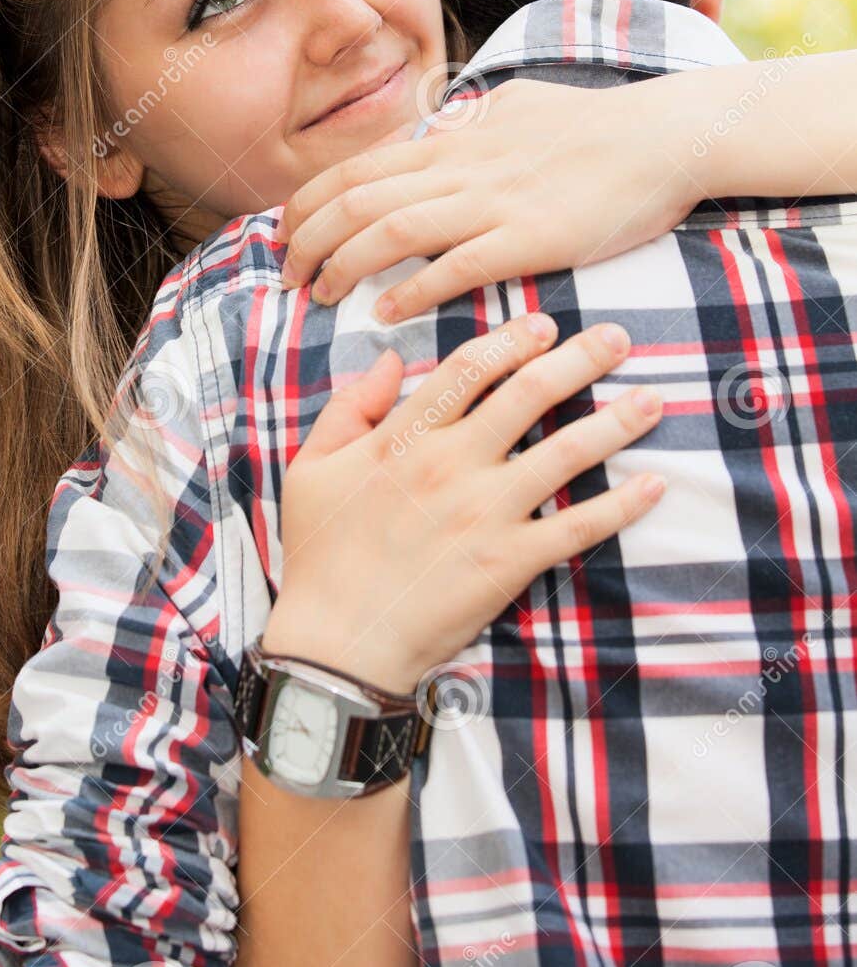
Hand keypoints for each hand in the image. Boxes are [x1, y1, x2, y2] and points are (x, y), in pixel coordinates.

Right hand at [263, 314, 665, 695]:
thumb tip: (387, 360)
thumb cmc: (320, 555)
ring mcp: (486, 513)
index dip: (511, 340)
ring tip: (652, 399)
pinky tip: (654, 485)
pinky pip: (577, 527)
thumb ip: (349, 408)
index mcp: (404, 438)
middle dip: (580, 359)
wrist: (337, 641)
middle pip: (528, 394)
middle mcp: (451, 464)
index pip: (468, 368)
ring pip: (564, 451)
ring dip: (615, 421)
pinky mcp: (510, 562)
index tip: (544, 324)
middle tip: (617, 338)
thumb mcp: (312, 468)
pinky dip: (621, 505)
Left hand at [276, 77, 702, 324]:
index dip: (307, 203)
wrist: (664, 137)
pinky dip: (410, 291)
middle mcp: (460, 167)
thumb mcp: (514, 107)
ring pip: (390, 231)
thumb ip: (468, 124)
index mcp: (453, 139)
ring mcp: (493, 202)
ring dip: (343, 267)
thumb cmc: (594, 124)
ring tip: (320, 298)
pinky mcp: (529, 238)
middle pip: (356, 200)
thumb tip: (439, 126)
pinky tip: (384, 313)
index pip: (354, 169)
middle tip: (287, 277)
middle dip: (308, 240)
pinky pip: (454, 266)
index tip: (284, 234)